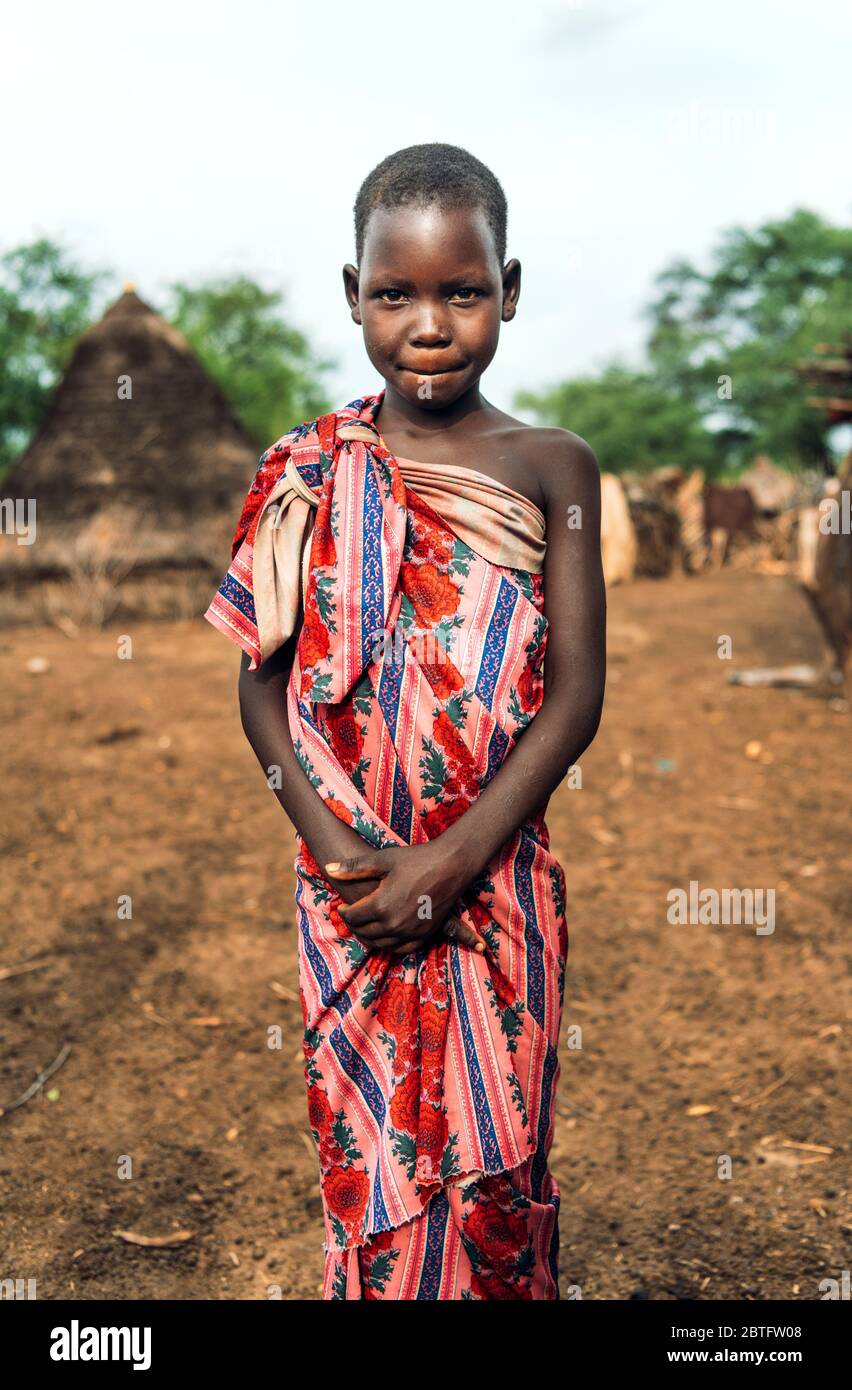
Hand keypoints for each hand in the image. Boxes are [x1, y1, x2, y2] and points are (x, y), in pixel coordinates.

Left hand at [324, 845, 485, 957]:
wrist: (451, 865)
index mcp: (381, 905)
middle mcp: (394, 923)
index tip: (342, 906)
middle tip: (351, 917)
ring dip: (368, 937)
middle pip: (364, 933)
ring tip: (365, 926)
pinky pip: (401, 949)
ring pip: (381, 944)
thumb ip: (353, 868)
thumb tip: (328, 868)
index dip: (343, 912)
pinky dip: (389, 945)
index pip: (352, 917)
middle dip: (353, 925)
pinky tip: (385, 935)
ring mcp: (411, 932)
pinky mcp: (425, 935)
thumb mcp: (382, 860)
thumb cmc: (416, 859)